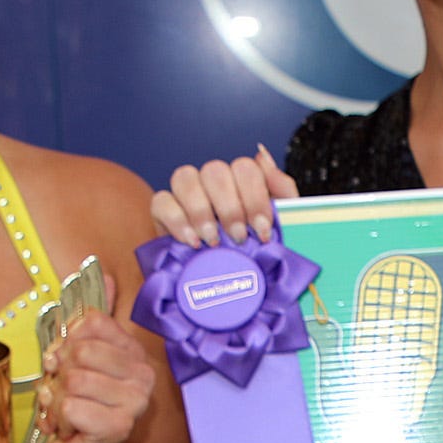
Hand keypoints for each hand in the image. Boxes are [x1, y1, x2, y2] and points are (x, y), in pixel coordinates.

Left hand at [36, 308, 158, 442]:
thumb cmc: (81, 411)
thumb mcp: (82, 361)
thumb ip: (94, 321)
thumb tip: (103, 273)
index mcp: (135, 355)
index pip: (90, 324)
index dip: (66, 343)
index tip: (68, 364)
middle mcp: (142, 377)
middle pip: (79, 351)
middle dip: (59, 374)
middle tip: (65, 394)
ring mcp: (134, 403)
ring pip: (72, 379)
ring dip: (56, 400)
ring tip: (67, 413)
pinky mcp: (117, 426)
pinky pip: (69, 405)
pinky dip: (57, 419)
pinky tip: (68, 429)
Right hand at [155, 145, 297, 246]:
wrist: (225, 286)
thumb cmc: (256, 254)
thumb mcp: (280, 226)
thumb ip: (281, 191)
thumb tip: (264, 156)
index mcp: (243, 182)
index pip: (245, 168)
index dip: (254, 197)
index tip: (262, 230)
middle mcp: (214, 182)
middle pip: (215, 170)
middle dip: (229, 207)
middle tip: (238, 237)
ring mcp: (186, 193)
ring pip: (185, 177)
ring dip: (201, 210)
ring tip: (213, 241)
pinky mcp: (162, 210)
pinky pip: (161, 201)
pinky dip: (177, 220)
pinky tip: (192, 242)